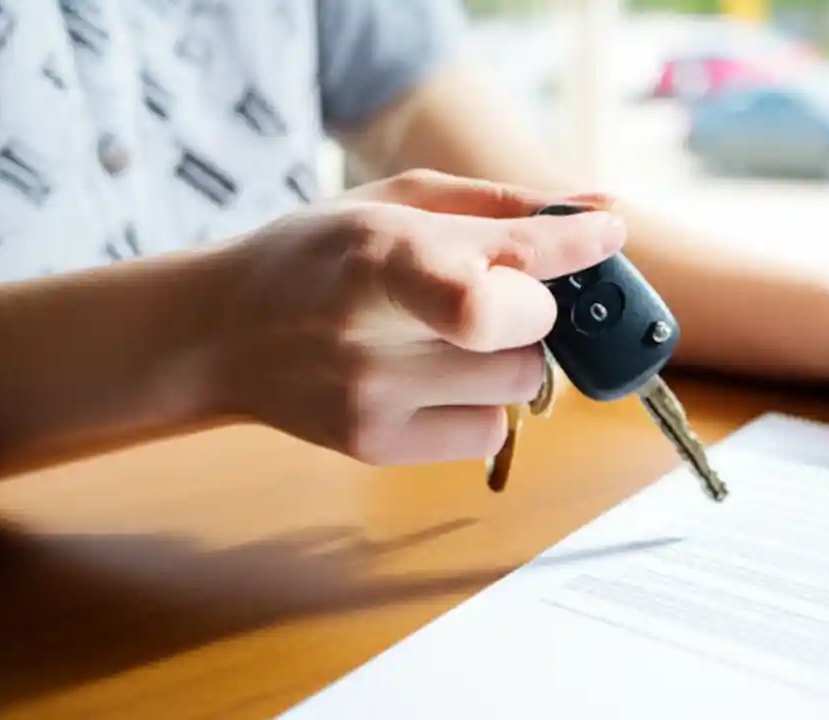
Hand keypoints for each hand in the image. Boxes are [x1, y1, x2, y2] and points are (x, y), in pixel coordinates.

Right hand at [211, 170, 622, 464]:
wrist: (220, 332)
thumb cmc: (322, 255)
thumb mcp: (398, 202)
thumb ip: (506, 208)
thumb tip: (608, 217)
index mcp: (378, 251)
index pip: (497, 268)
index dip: (565, 253)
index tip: (605, 238)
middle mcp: (371, 331)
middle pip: (529, 333)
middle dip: (534, 310)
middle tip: (494, 294)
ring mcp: (372, 398)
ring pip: (520, 385)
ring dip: (509, 357)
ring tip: (448, 336)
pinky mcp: (376, 447)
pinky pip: (490, 432)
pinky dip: (481, 403)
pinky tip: (431, 378)